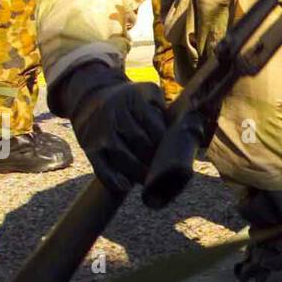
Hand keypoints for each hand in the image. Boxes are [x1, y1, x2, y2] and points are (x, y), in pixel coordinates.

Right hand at [50, 62, 168, 193]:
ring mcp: (100, 129)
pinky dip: (112, 178)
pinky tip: (125, 186)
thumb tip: (192, 132)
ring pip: (122, 154)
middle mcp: (114, 111)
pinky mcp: (89, 146)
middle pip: (140, 140)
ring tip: (150, 180)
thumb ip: (165, 110)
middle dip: (154, 158)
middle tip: (165, 170)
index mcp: (133, 98)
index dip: (165, 143)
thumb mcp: (147, 95)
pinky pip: (100, 165)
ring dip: (139, 171)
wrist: (91, 98)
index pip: (154, 125)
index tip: (173, 155)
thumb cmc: (130, 103)